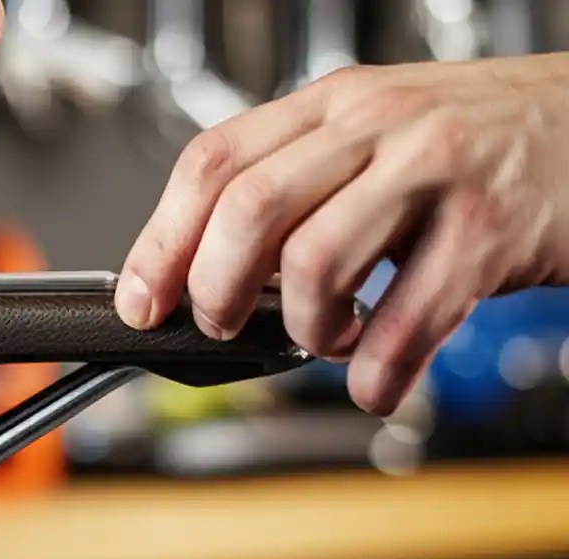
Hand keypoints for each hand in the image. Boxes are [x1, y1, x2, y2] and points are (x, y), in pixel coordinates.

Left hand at [115, 54, 568, 414]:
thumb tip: (208, 268)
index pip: (212, 164)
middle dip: (215, 289)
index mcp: (329, 104)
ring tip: (322, 340)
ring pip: (315, 261)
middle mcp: (375, 125)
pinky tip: (376, 379)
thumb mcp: (372, 138)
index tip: (141, 301)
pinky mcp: (493, 228)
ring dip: (300, 328)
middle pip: (247, 209)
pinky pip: (410, 316)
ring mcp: (435, 170)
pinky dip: (378, 371)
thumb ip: (296, 185)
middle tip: (224, 325)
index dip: (160, 241)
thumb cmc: (475, 146)